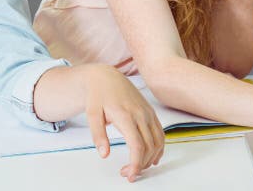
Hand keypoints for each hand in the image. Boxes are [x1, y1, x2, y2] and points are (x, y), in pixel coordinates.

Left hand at [82, 64, 163, 181]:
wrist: (106, 77)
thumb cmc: (98, 95)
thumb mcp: (92, 114)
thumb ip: (98, 135)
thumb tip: (104, 154)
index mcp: (126, 115)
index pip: (138, 145)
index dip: (136, 164)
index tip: (129, 174)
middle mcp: (141, 114)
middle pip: (149, 147)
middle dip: (141, 165)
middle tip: (128, 174)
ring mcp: (148, 113)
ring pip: (158, 142)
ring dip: (151, 158)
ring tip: (138, 167)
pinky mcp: (151, 112)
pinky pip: (160, 134)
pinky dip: (159, 148)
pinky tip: (151, 157)